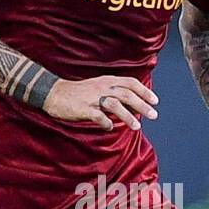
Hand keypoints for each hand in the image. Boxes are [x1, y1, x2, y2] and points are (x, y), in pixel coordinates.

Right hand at [43, 75, 158, 130]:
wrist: (54, 93)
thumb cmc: (78, 93)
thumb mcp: (98, 87)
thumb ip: (115, 93)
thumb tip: (133, 104)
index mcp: (107, 81)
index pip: (130, 83)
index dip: (144, 91)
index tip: (155, 101)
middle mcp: (102, 87)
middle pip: (126, 94)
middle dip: (142, 104)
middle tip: (153, 115)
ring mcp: (92, 98)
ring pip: (115, 104)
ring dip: (128, 116)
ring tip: (137, 127)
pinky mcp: (83, 108)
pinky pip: (98, 116)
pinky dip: (106, 122)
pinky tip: (110, 128)